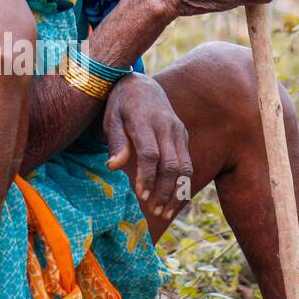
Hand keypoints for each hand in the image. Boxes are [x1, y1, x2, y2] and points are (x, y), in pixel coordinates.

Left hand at [103, 73, 191, 216]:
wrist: (141, 86)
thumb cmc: (120, 105)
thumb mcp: (110, 118)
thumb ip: (115, 142)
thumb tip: (114, 166)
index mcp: (145, 121)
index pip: (150, 153)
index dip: (147, 176)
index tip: (140, 194)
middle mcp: (166, 126)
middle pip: (171, 164)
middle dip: (164, 190)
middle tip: (154, 211)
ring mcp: (178, 131)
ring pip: (184, 166)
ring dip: (176, 192)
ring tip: (164, 212)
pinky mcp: (183, 135)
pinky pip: (187, 163)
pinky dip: (182, 184)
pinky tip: (174, 201)